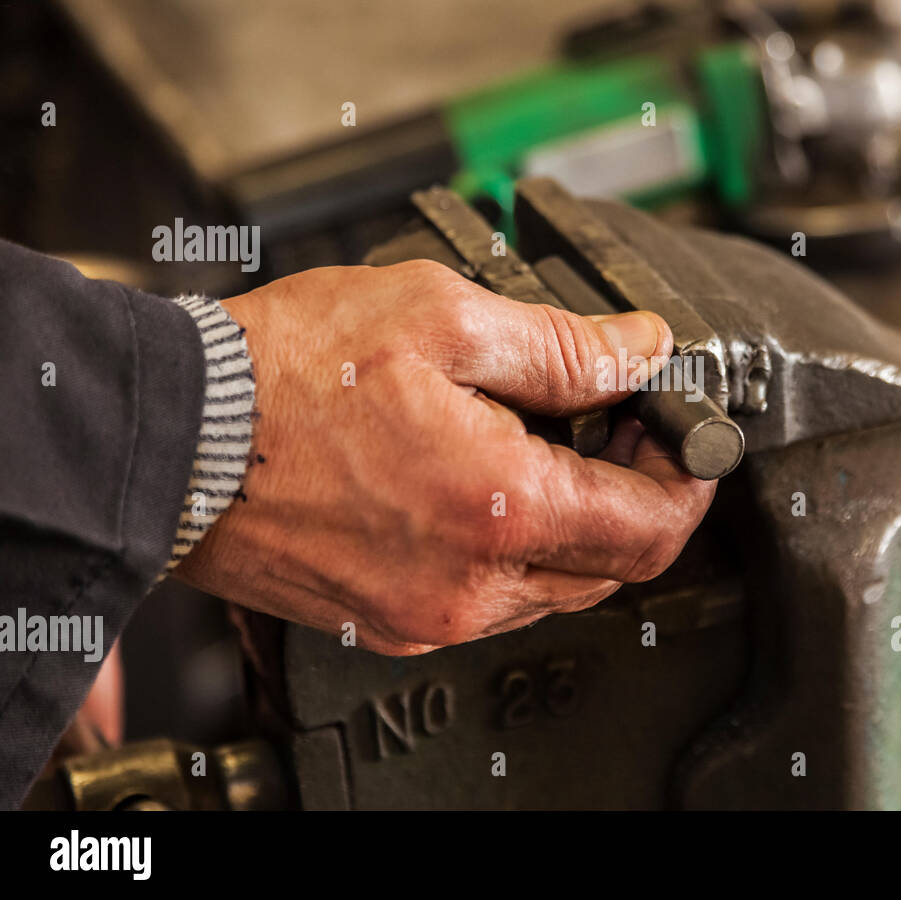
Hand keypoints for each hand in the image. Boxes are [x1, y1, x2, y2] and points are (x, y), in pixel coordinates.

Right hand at [174, 260, 715, 654]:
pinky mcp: (395, 620)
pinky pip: (495, 598)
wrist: (176, 437)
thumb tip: (640, 350)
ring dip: (576, 519)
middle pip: (614, 565)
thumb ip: (564, 346)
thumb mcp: (443, 318)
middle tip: (615, 423)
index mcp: (501, 510)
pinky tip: (487, 483)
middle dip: (636, 493)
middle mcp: (474, 585)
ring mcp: (433, 613)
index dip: (687, 477)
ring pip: (558, 584)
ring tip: (544, 441)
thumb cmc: (286, 374)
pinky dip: (517, 545)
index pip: (653, 526)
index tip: (678, 432)